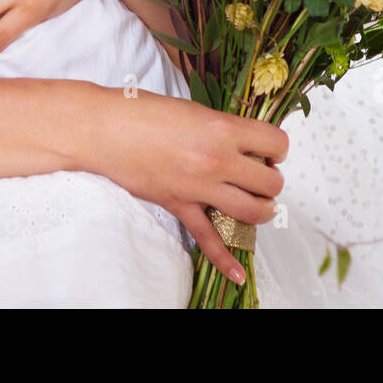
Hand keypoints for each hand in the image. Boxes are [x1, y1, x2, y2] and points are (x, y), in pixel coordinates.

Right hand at [98, 89, 289, 283]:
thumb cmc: (142, 111)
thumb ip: (220, 127)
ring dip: (262, 210)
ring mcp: (199, 187)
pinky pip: (208, 239)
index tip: (271, 150)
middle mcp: (217, 160)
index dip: (278, 147)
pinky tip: (237, 272)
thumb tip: (242, 140)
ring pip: (252, 211)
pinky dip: (225, 259)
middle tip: (262, 175)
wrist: (104, 130)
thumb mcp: (192, 110)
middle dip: (271, 180)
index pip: (275, 143)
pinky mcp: (180, 206)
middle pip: (269, 182)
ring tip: (259, 205)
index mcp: (222, 129)